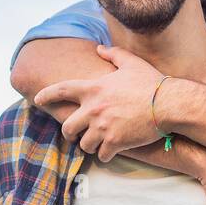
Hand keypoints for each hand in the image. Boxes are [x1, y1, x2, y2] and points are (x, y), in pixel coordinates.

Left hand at [34, 44, 165, 161]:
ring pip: (84, 144)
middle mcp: (94, 109)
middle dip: (69, 133)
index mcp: (94, 89)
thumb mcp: (131, 63)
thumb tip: (100, 48)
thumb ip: (112, 54)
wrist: (169, 103)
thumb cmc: (151, 82)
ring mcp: (103, 127)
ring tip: (97, 144)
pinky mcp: (115, 141)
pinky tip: (109, 153)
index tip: (37, 100)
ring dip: (89, 145)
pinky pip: (102, 155)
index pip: (61, 90)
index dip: (46, 95)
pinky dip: (104, 155)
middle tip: (75, 135)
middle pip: (68, 127)